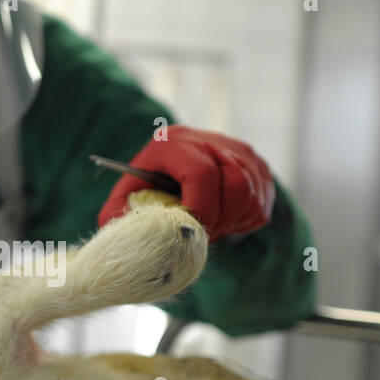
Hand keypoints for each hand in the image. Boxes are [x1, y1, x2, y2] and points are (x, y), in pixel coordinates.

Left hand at [97, 125, 274, 242]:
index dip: (199, 211)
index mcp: (176, 143)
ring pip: (252, 197)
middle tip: (201, 237)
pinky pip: (261, 205)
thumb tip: (125, 238)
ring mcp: (240, 152)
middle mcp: (212, 140)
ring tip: (209, 227)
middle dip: (220, 221)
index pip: (201, 175)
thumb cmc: (147, 187)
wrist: (174, 168)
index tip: (188, 233)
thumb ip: (118, 214)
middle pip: (236, 186)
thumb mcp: (125, 196)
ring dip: (232, 223)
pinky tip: (223, 220)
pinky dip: (244, 222)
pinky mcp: (258, 167)